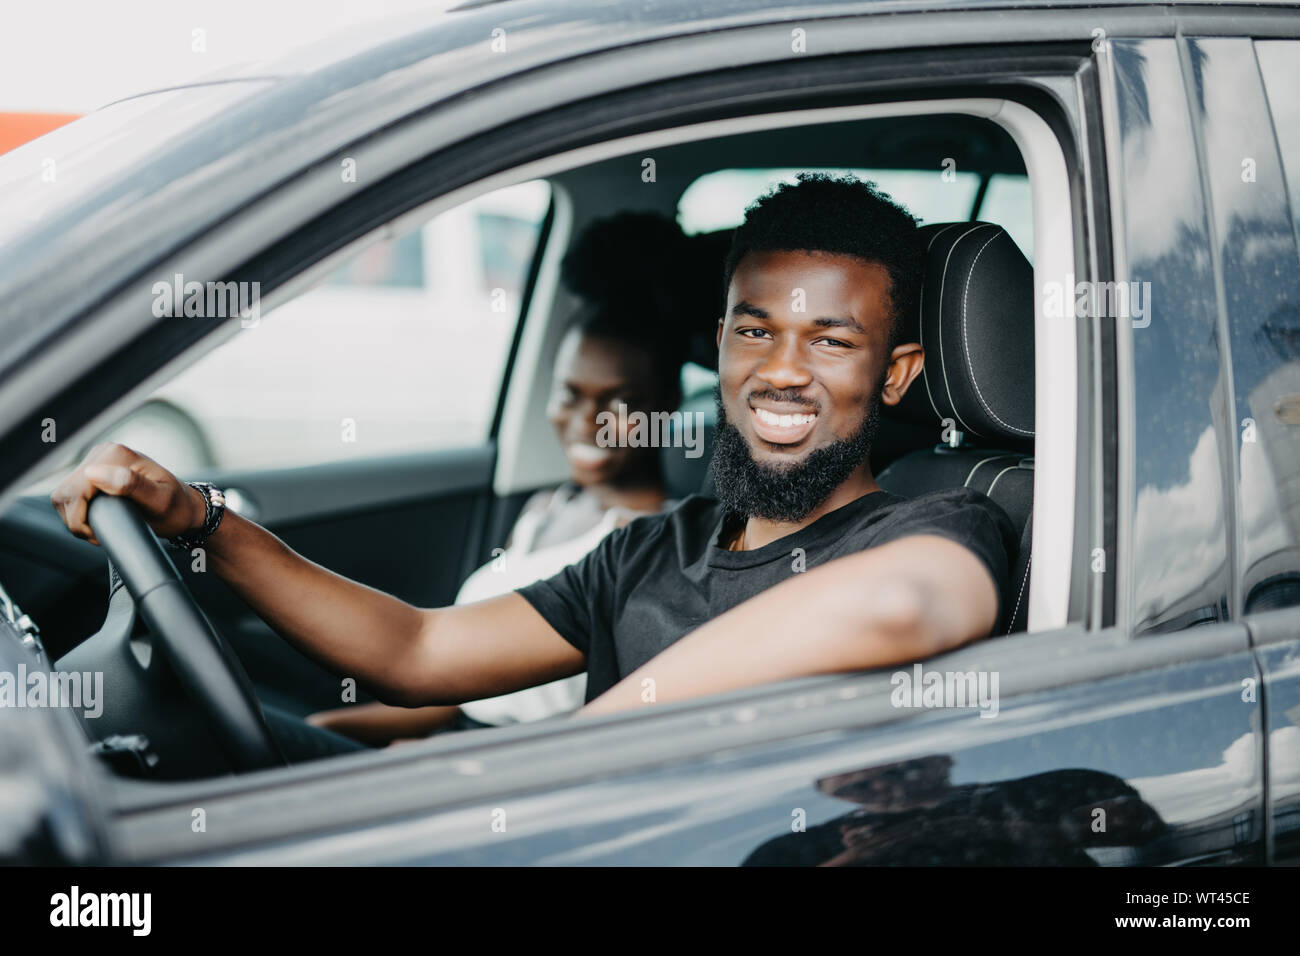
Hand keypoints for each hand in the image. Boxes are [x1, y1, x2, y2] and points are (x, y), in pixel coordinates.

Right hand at [50, 443, 204, 545]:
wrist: (184, 509)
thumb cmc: (177, 508)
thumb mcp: (160, 500)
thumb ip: (130, 485)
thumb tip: (94, 473)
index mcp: (117, 455)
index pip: (76, 488)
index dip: (81, 517)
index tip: (99, 533)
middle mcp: (104, 453)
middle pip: (66, 493)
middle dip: (77, 520)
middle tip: (100, 535)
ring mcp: (97, 462)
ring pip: (63, 496)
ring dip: (74, 518)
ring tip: (98, 529)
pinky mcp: (93, 474)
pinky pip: (69, 496)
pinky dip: (75, 514)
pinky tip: (95, 521)